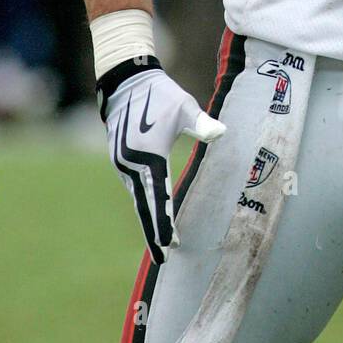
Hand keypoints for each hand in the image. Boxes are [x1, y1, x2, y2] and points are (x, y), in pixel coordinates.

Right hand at [102, 66, 225, 262]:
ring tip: (159, 243)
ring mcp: (123, 164)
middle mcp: (132, 165)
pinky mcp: (121, 161)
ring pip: (138, 200)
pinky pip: (134, 189)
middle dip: (154, 233)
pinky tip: (150, 214)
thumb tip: (220, 132)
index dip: (164, 223)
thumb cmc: (160, 94)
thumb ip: (200, 123)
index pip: (158, 197)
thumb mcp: (183, 107)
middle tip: (163, 259)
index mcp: (149, 156)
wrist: (126, 83)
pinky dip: (142, 205)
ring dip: (148, 221)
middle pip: (144, 207)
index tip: (170, 245)